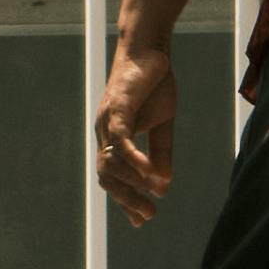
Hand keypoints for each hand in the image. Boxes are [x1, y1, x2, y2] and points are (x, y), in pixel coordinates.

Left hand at [94, 38, 177, 220]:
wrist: (149, 48)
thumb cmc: (153, 83)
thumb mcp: (163, 124)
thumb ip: (160, 153)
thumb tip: (162, 184)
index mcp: (113, 138)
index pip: (113, 177)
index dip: (125, 199)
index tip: (141, 220)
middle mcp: (105, 133)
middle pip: (107, 176)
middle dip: (126, 199)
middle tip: (147, 216)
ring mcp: (107, 121)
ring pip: (111, 163)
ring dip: (130, 184)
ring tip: (151, 198)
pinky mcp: (116, 108)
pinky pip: (121, 140)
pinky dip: (134, 159)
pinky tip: (148, 173)